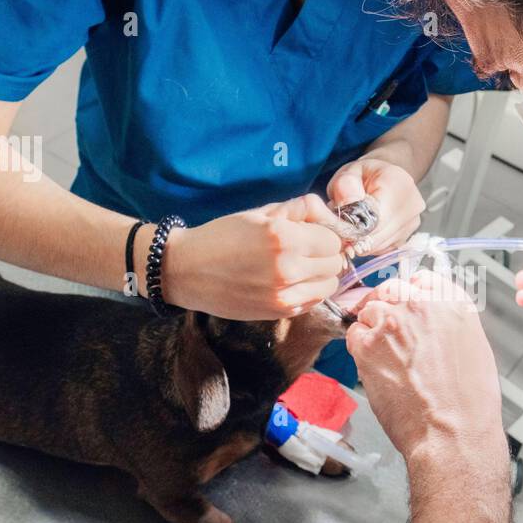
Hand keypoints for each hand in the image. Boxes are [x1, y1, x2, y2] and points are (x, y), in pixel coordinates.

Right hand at [160, 194, 346, 319]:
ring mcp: (284, 295)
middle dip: (325, 254)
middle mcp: (288, 268)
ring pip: (329, 286)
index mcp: (284, 238)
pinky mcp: (279, 312)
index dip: (325, 234)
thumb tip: (332, 216)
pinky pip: (313, 302)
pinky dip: (310, 291)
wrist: (188, 270)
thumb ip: (301, 210)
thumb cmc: (223, 235)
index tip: (313, 233)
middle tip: (307, 249)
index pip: (334, 240)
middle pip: (335, 264)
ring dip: (320, 275)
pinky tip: (291, 282)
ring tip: (300, 267)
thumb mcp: (262, 212)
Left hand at [328, 157, 425, 254]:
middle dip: (352, 235)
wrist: (387, 179)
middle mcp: (411, 206)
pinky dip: (368, 244)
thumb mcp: (350, 171)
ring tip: (353, 223)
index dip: (351, 226)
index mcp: (399, 184)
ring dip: (359, 240)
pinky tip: (364, 229)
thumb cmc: (366, 175)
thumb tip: (347, 203)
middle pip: (375, 236)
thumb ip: (345, 184)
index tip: (337, 221)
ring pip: (377, 246)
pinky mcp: (407, 238)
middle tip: (340, 223)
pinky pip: (381, 250)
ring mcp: (412, 225)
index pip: (374, 218)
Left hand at [347, 271, 507, 470]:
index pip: (423, 279)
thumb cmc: (469, 404)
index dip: (412, 292)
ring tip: (384, 352)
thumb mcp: (474, 349)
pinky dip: (358, 344)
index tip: (407, 302)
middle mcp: (421, 305)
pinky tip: (374, 363)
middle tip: (389, 326)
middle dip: (388, 304)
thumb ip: (450, 324)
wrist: (452, 433)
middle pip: (393, 288)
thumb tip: (434, 323)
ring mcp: (391, 322)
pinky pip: (353, 332)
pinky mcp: (367, 345)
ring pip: (370, 309)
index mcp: (453, 303)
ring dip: (373, 325)